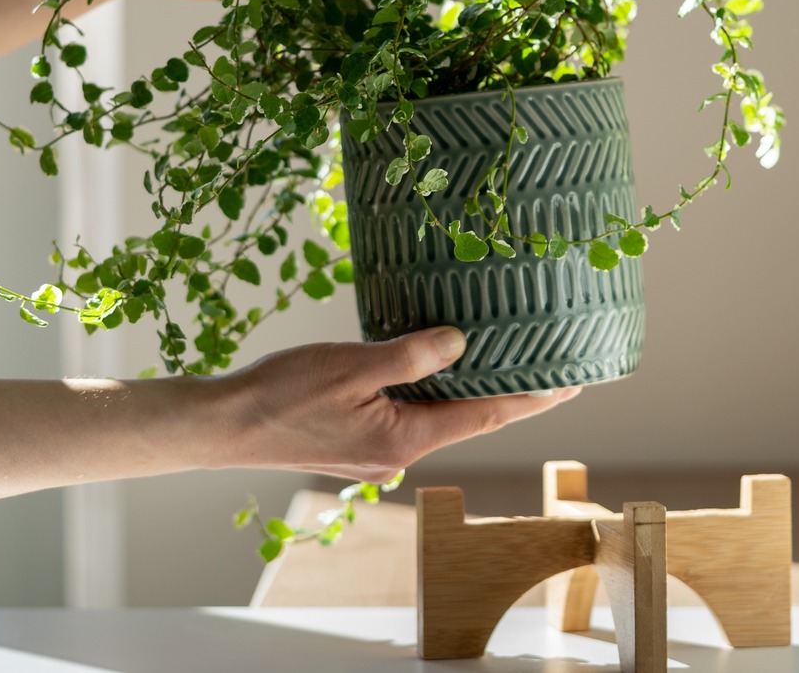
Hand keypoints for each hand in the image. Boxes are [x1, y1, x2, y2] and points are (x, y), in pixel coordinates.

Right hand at [217, 327, 579, 481]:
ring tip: (503, 361)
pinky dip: (430, 394)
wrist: (225, 426)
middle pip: (468, 418)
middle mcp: (399, 454)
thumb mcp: (353, 364)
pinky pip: (409, 415)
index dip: (533, 398)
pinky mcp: (359, 444)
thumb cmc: (282, 393)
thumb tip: (461, 343)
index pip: (487, 415)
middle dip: (509, 393)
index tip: (573, 383)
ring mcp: (378, 454)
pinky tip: (436, 369)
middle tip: (551, 366)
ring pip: (437, 417)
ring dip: (467, 391)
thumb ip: (412, 355)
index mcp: (406, 439)